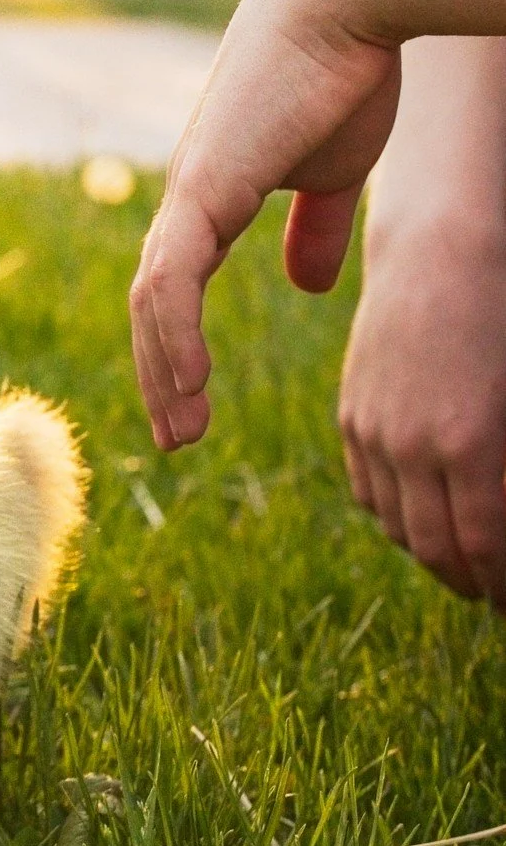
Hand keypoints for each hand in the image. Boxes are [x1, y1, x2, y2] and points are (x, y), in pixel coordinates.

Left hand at [131, 0, 401, 449]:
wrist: (345, 5)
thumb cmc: (344, 77)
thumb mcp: (330, 172)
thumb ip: (312, 229)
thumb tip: (303, 284)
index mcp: (210, 202)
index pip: (174, 292)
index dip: (177, 350)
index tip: (192, 406)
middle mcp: (185, 202)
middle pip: (152, 307)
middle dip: (160, 376)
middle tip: (176, 436)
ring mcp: (185, 193)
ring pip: (152, 301)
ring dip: (162, 370)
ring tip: (179, 428)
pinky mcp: (201, 186)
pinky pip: (172, 277)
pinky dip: (173, 332)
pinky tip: (186, 378)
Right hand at [339, 212, 505, 606]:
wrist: (446, 251)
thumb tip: (502, 528)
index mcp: (470, 446)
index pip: (484, 547)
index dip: (501, 584)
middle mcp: (413, 446)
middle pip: (436, 547)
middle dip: (471, 579)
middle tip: (496, 594)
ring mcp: (375, 431)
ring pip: (397, 525)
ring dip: (432, 553)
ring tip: (464, 564)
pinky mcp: (354, 414)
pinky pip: (368, 490)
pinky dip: (395, 517)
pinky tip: (424, 520)